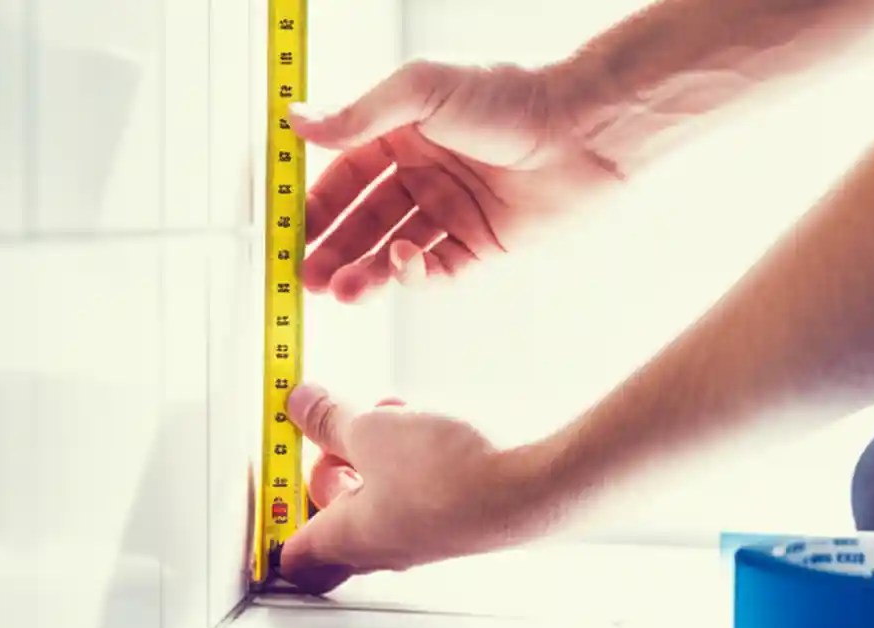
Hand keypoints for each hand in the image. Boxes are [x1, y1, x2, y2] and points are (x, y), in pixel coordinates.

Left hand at [277, 383, 554, 594]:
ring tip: (384, 411)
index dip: (275, 519)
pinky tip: (419, 421)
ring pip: (372, 495)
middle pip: (330, 515)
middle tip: (327, 429)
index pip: (291, 553)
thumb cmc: (449, 477)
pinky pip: (408, 488)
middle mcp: (380, 546)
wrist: (527, 490)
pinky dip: (402, 456)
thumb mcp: (373, 430)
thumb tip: (301, 406)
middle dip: (326, 465)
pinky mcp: (449, 518)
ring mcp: (417, 535)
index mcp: (346, 537)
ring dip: (369, 451)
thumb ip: (331, 418)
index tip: (271, 472)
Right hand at [291, 59, 619, 301]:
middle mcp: (427, 174)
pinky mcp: (485, 247)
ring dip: (364, 271)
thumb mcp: (421, 91)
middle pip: (365, 222)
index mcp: (404, 134)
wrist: (586, 129)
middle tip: (305, 276)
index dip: (315, 205)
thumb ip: (357, 116)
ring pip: (394, 252)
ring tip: (340, 291)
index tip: (287, 231)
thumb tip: (297, 121)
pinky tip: (401, 267)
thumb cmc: (511, 94)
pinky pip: (438, 271)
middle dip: (333, 250)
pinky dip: (415, 275)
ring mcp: (455, 213)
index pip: (345, 176)